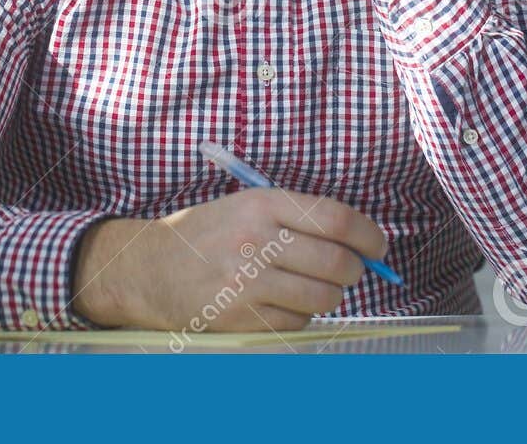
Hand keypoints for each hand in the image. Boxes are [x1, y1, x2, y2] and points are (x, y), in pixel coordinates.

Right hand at [71, 188, 387, 331]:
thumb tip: (359, 242)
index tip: (378, 246)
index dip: (369, 235)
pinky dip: (301, 316)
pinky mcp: (240, 317)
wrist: (148, 268)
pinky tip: (283, 303)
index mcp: (263, 204)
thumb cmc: (208, 233)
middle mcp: (257, 241)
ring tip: (316, 287)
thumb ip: (299, 218)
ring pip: (322, 297)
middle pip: (337, 262)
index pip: (337, 220)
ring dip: (331, 296)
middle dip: (354, 270)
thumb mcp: (247, 205)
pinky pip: (296, 322)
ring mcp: (248, 282)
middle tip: (350, 270)